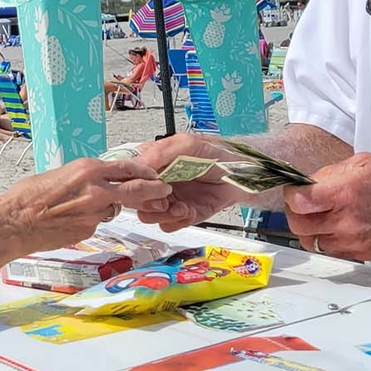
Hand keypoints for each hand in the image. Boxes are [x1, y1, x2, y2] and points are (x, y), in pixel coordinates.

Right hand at [0, 158, 169, 263]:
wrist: (13, 223)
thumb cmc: (27, 196)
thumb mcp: (59, 174)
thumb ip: (83, 177)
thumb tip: (95, 179)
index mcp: (88, 169)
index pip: (127, 167)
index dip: (144, 171)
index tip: (155, 173)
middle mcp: (96, 190)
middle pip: (137, 189)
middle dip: (155, 190)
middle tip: (165, 190)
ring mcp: (94, 213)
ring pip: (114, 208)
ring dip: (112, 206)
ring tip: (89, 205)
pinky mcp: (88, 230)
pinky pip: (97, 222)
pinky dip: (92, 219)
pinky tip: (71, 219)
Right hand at [132, 134, 249, 231]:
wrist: (242, 173)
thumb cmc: (216, 153)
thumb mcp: (187, 145)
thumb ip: (161, 152)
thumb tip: (138, 164)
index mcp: (153, 162)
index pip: (128, 176)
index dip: (133, 183)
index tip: (147, 184)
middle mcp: (157, 182)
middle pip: (134, 199)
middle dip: (148, 202)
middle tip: (165, 198)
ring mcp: (169, 199)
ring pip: (148, 215)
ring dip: (163, 214)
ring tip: (180, 206)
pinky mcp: (182, 215)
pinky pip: (168, 226)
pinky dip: (177, 221)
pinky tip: (189, 210)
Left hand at [284, 153, 370, 260]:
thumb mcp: (362, 162)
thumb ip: (330, 175)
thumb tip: (308, 185)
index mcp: (346, 193)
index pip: (298, 202)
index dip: (291, 195)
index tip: (296, 190)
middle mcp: (347, 221)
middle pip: (299, 226)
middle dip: (296, 213)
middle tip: (305, 204)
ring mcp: (355, 241)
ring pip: (312, 242)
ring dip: (311, 229)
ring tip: (322, 215)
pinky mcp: (364, 253)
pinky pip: (332, 251)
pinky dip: (328, 239)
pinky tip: (338, 226)